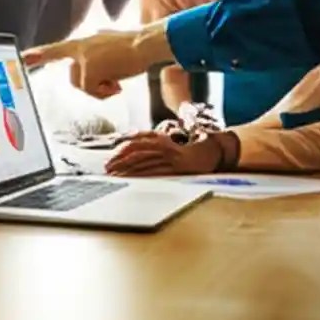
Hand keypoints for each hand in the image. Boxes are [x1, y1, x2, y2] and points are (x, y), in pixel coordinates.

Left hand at [22, 24, 173, 98]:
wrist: (146, 43)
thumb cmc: (134, 47)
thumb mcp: (108, 44)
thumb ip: (96, 54)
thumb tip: (97, 69)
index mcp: (83, 42)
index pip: (56, 49)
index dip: (38, 55)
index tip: (21, 58)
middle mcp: (80, 48)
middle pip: (74, 78)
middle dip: (91, 85)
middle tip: (111, 84)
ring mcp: (83, 58)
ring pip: (83, 86)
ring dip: (100, 89)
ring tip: (117, 81)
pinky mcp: (90, 69)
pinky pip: (92, 90)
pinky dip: (105, 91)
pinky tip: (118, 84)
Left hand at [105, 131, 222, 176]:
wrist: (212, 153)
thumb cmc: (188, 152)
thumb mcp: (168, 147)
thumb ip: (152, 148)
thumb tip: (131, 151)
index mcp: (160, 139)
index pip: (135, 144)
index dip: (121, 152)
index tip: (110, 160)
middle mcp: (164, 145)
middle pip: (136, 152)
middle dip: (120, 162)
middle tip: (107, 169)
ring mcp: (171, 156)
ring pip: (144, 162)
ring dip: (127, 170)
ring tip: (115, 176)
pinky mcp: (178, 167)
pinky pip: (156, 171)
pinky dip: (143, 175)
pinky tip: (134, 180)